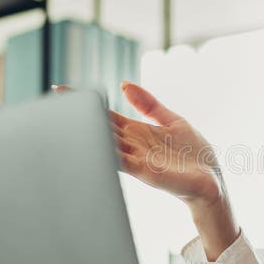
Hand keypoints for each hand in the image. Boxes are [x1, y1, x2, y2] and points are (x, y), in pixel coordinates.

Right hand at [52, 82, 239, 259]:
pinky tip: (97, 143)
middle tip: (53, 104)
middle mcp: (132, 146)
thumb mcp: (171, 121)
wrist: (211, 180)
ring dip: (89, 133)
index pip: (105, 115)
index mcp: (136, 132)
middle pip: (100, 128)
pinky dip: (109, 153)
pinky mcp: (147, 173)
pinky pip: (123, 161)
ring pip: (106, 144)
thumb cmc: (193, 153)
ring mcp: (137, 160)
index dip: (85, 102)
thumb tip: (124, 84)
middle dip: (78, 116)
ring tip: (65, 120)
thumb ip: (148, 104)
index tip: (60, 90)